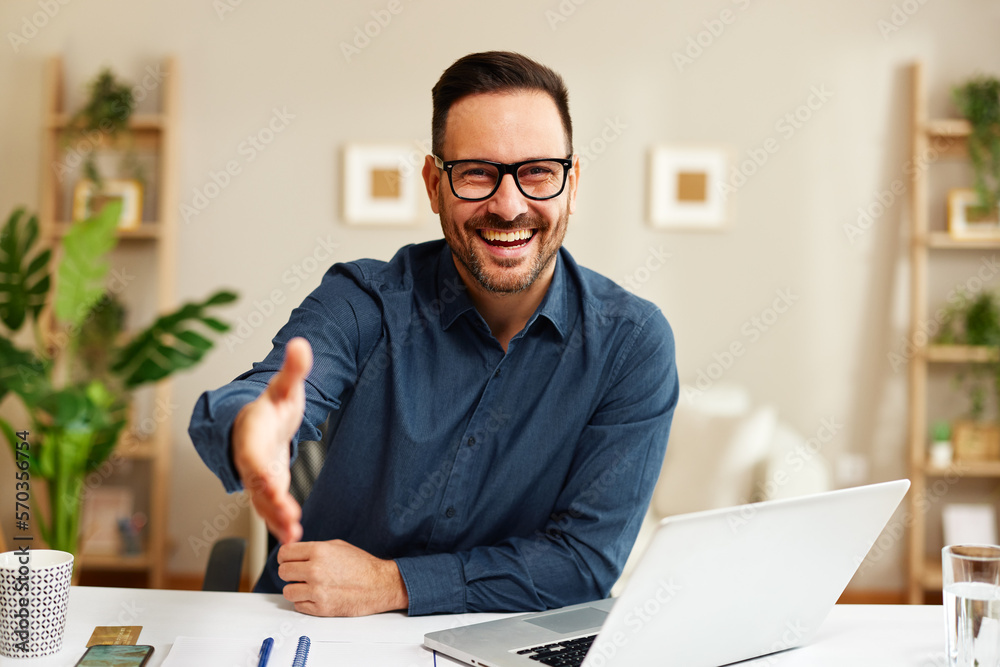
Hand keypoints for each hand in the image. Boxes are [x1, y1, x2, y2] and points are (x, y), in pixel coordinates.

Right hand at [231, 336, 312, 544]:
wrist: (256, 423)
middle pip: (258, 485)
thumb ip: (294, 368)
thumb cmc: (269, 406)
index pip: (253, 455)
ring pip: (263, 502)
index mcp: (252, 435)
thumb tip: (301, 343)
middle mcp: (251, 460)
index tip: (271, 482)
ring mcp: (258, 477)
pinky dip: (279, 522)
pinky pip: (271, 508)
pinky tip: (293, 536)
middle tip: (288, 518)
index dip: (260, 470)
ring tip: (293, 535)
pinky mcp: (268, 489)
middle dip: (272, 502)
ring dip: (277, 519)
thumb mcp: (284, 386)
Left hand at [278, 540, 408, 616]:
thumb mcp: (337, 546)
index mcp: (319, 551)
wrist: (379, 585)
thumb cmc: (361, 565)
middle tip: (299, 574)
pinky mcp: (320, 608)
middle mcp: (315, 570)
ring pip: (287, 591)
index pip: (284, 553)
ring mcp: (317, 591)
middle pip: (283, 572)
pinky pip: (298, 605)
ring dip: (296, 589)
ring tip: (309, 586)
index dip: (285, 557)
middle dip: (290, 573)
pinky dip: (305, 602)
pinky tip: (317, 596)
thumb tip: (294, 553)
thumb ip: (313, 549)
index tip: (288, 560)